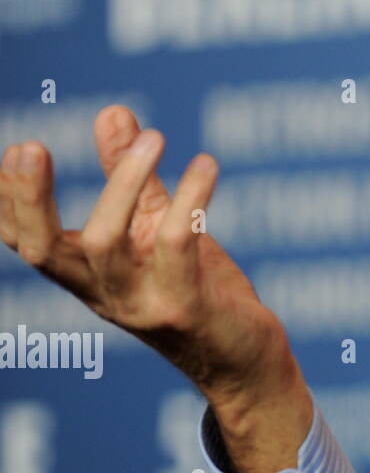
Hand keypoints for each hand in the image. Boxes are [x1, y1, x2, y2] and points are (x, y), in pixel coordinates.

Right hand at [0, 105, 301, 424]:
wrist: (243, 359)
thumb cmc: (195, 287)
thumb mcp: (156, 226)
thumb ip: (132, 175)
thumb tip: (113, 112)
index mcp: (85, 274)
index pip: (25, 240)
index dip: (6, 202)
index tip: (9, 152)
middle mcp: (102, 292)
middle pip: (41, 249)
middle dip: (28, 199)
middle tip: (29, 146)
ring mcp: (140, 303)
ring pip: (105, 243)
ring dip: (125, 184)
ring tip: (155, 138)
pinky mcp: (184, 308)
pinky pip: (176, 247)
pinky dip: (190, 200)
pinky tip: (206, 165)